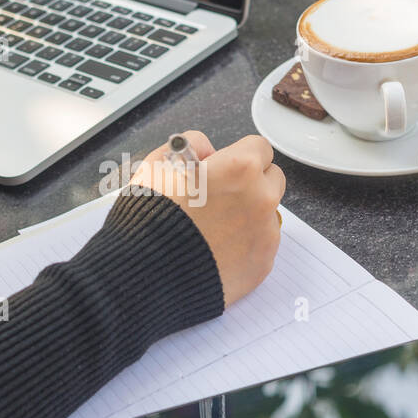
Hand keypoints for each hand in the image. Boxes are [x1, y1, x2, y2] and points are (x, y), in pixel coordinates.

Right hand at [130, 131, 284, 306]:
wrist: (145, 272)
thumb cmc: (148, 219)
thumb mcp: (159, 163)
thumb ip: (191, 145)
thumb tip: (209, 153)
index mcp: (240, 168)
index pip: (260, 148)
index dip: (238, 156)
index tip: (226, 168)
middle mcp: (261, 198)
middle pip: (272, 179)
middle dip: (251, 183)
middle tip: (221, 197)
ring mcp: (264, 234)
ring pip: (268, 215)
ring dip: (248, 216)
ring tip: (213, 229)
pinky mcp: (262, 264)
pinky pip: (261, 247)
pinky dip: (244, 246)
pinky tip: (216, 250)